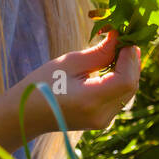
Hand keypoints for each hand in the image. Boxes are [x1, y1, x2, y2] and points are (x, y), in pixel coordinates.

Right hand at [21, 30, 140, 132]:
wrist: (27, 114)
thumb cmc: (42, 84)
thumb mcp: (69, 63)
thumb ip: (99, 52)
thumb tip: (119, 37)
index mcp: (91, 101)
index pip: (126, 79)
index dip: (130, 57)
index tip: (125, 37)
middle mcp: (101, 115)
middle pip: (130, 86)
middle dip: (132, 61)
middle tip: (124, 39)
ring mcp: (103, 121)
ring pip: (128, 92)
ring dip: (128, 69)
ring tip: (118, 48)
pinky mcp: (102, 120)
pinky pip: (120, 97)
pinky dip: (121, 79)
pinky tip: (113, 64)